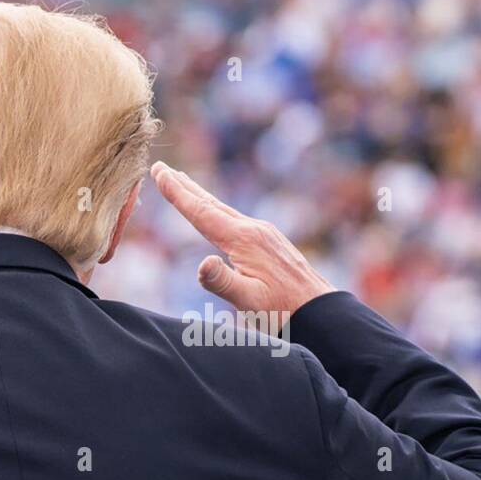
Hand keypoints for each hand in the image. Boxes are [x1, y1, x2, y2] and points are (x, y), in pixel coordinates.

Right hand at [151, 162, 333, 318]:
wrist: (321, 310)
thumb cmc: (284, 311)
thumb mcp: (249, 302)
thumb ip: (223, 282)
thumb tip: (201, 264)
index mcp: (244, 240)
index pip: (202, 213)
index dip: (177, 194)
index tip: (159, 172)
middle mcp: (254, 229)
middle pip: (211, 204)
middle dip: (184, 186)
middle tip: (162, 168)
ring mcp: (264, 233)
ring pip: (224, 210)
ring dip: (200, 196)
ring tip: (184, 183)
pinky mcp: (271, 241)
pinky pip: (236, 219)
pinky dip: (218, 210)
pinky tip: (217, 215)